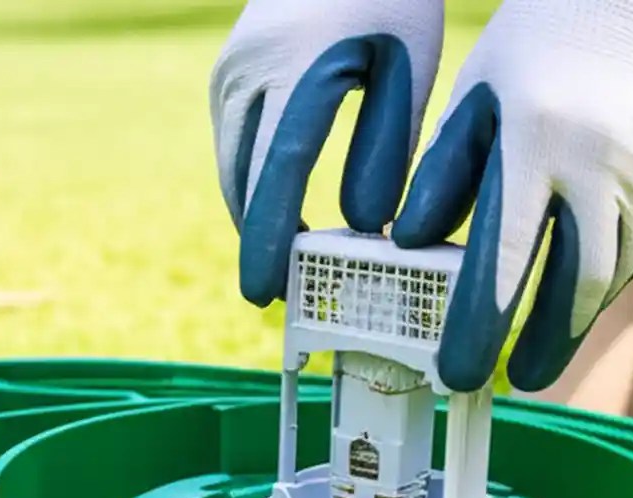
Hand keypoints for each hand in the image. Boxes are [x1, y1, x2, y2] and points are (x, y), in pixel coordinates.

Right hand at [209, 0, 443, 305]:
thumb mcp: (407, 66)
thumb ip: (387, 147)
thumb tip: (365, 228)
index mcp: (296, 68)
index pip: (275, 173)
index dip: (268, 240)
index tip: (265, 293)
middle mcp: (245, 72)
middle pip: (242, 180)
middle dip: (256, 241)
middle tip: (277, 295)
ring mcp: (228, 72)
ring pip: (231, 166)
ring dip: (252, 216)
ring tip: (283, 263)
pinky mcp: (226, 75)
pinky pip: (232, 145)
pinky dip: (251, 183)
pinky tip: (278, 210)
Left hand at [393, 0, 632, 392]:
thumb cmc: (537, 48)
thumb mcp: (475, 99)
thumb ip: (443, 173)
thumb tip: (412, 246)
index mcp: (534, 142)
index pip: (503, 256)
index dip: (481, 325)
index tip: (462, 371)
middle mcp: (602, 163)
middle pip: (578, 282)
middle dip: (546, 342)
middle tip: (519, 379)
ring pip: (618, 271)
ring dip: (579, 313)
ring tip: (545, 345)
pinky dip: (616, 272)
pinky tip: (587, 285)